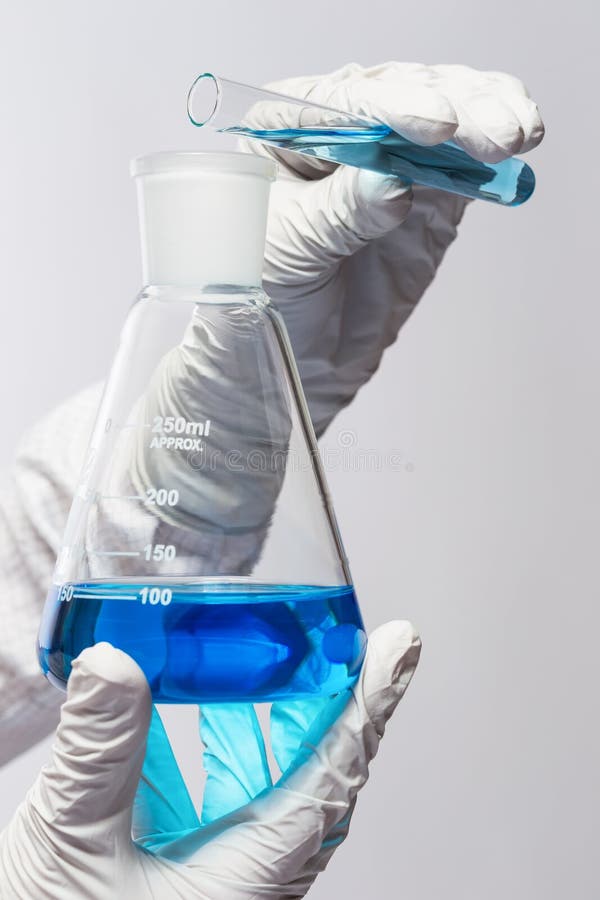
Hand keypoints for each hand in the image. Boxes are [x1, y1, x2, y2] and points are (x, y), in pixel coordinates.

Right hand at [0, 622, 419, 898]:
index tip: (400, 647)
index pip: (330, 776)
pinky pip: (204, 808)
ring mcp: (210, 881)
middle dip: (319, 705)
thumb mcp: (72, 849)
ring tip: (255, 669)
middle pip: (309, 778)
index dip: (369, 705)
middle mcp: (243, 882)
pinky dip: (194, 758)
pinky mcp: (174, 880)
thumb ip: (99, 755)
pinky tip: (170, 719)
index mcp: (245, 882)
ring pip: (257, 791)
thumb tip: (114, 662)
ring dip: (255, 726)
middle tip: (323, 645)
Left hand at [247, 61, 543, 434]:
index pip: (341, 102)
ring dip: (484, 117)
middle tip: (494, 133)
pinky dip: (491, 154)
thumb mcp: (292, 250)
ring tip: (518, 134)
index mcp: (285, 128)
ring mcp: (389, 156)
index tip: (435, 126)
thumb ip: (340, 212)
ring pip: (442, 115)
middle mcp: (340, 129)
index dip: (392, 107)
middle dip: (455, 107)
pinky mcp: (427, 189)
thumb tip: (393, 180)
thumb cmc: (268, 291)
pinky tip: (518, 145)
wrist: (301, 349)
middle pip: (401, 96)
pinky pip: (462, 160)